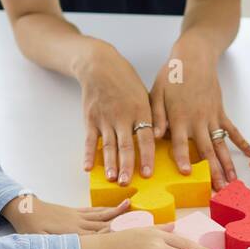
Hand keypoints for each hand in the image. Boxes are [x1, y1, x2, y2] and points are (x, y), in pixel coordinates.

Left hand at [2, 194, 129, 235]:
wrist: (24, 209)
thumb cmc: (29, 228)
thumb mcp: (37, 243)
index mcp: (72, 234)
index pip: (97, 236)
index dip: (113, 235)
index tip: (129, 236)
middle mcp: (79, 224)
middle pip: (104, 224)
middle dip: (122, 223)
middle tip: (137, 219)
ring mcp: (78, 216)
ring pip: (101, 214)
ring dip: (117, 211)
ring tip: (132, 206)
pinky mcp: (75, 211)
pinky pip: (94, 210)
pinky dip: (106, 208)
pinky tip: (116, 207)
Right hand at [76, 43, 156, 184]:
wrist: (99, 65)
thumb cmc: (126, 81)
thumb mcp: (145, 95)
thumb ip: (152, 117)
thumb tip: (162, 137)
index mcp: (140, 111)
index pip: (145, 139)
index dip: (146, 157)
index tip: (147, 173)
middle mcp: (122, 117)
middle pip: (125, 146)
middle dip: (127, 166)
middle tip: (127, 183)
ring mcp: (105, 118)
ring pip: (108, 145)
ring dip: (110, 164)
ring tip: (112, 179)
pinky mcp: (90, 119)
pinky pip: (90, 139)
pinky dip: (88, 154)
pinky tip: (88, 167)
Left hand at [150, 37, 249, 189]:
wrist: (194, 57)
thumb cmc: (172, 75)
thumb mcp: (157, 93)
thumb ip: (156, 116)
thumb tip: (155, 136)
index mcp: (180, 117)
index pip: (181, 143)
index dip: (183, 158)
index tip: (187, 173)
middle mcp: (198, 121)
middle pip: (206, 151)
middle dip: (213, 172)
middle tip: (218, 189)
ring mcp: (212, 117)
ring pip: (221, 145)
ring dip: (227, 164)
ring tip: (233, 181)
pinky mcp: (221, 112)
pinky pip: (232, 130)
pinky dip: (241, 142)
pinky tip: (249, 154)